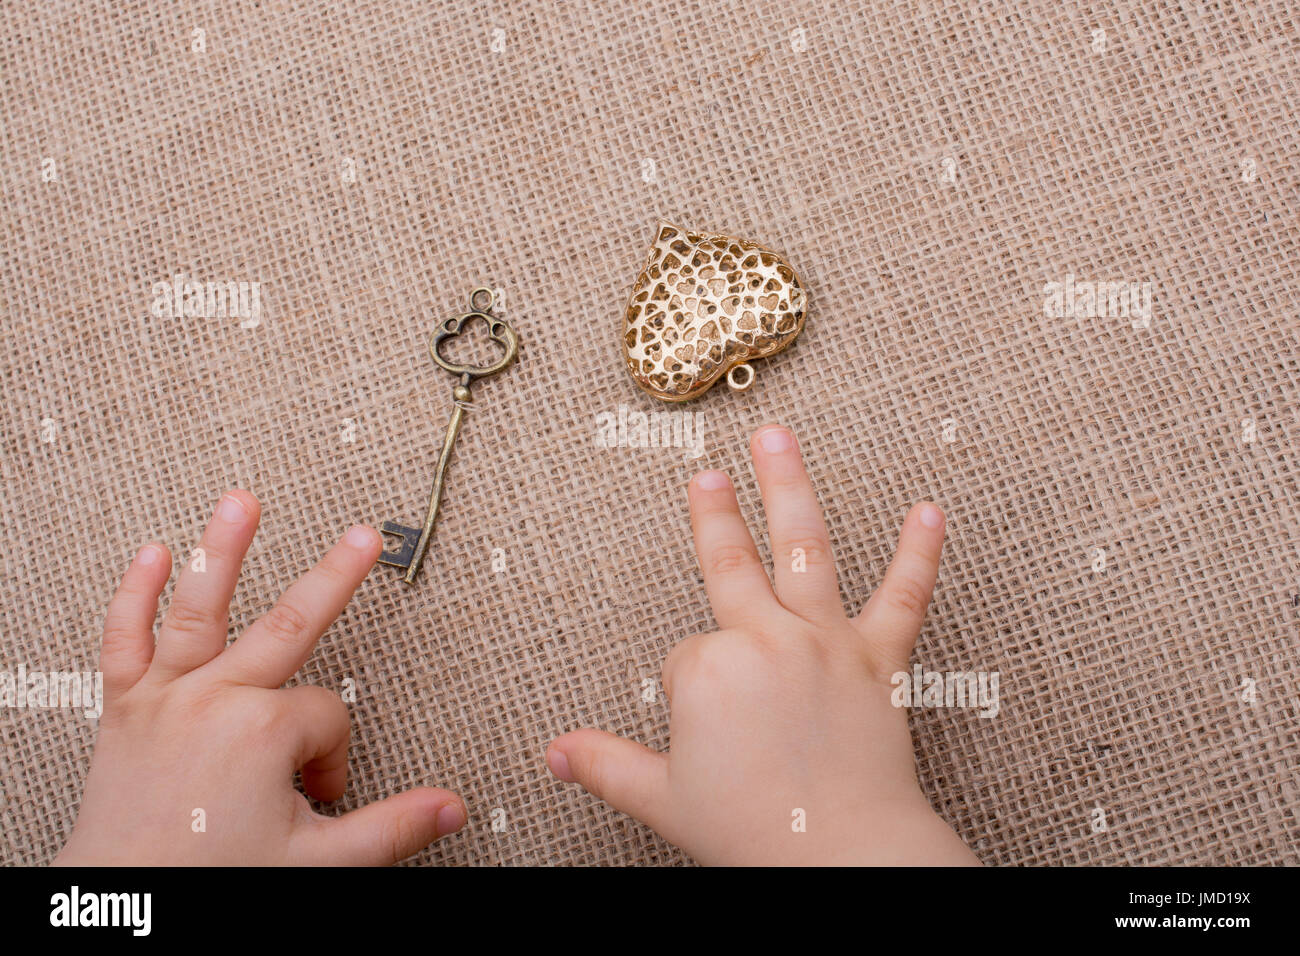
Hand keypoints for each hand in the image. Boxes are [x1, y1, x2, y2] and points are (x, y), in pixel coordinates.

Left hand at [55, 491, 465, 865]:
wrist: (121, 908)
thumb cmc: (208, 880)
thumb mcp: (316, 862)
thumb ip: (390, 829)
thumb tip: (450, 806)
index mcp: (264, 730)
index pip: (329, 717)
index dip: (331, 758)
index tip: (315, 795)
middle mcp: (216, 699)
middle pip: (291, 624)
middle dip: (336, 577)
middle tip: (363, 538)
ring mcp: (167, 697)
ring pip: (200, 609)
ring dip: (221, 550)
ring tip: (240, 502)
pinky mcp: (126, 708)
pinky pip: (124, 640)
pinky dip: (132, 596)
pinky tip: (148, 554)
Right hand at [547, 425, 979, 864]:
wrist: (840, 855)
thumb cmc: (752, 830)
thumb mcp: (660, 799)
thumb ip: (605, 766)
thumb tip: (553, 753)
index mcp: (708, 669)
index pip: (687, 659)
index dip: (694, 699)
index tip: (715, 740)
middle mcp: (765, 639)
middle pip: (730, 562)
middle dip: (713, 514)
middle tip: (707, 472)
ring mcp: (824, 641)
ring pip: (805, 548)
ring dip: (788, 486)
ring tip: (777, 437)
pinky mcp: (878, 658)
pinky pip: (904, 596)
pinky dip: (920, 552)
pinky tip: (931, 510)